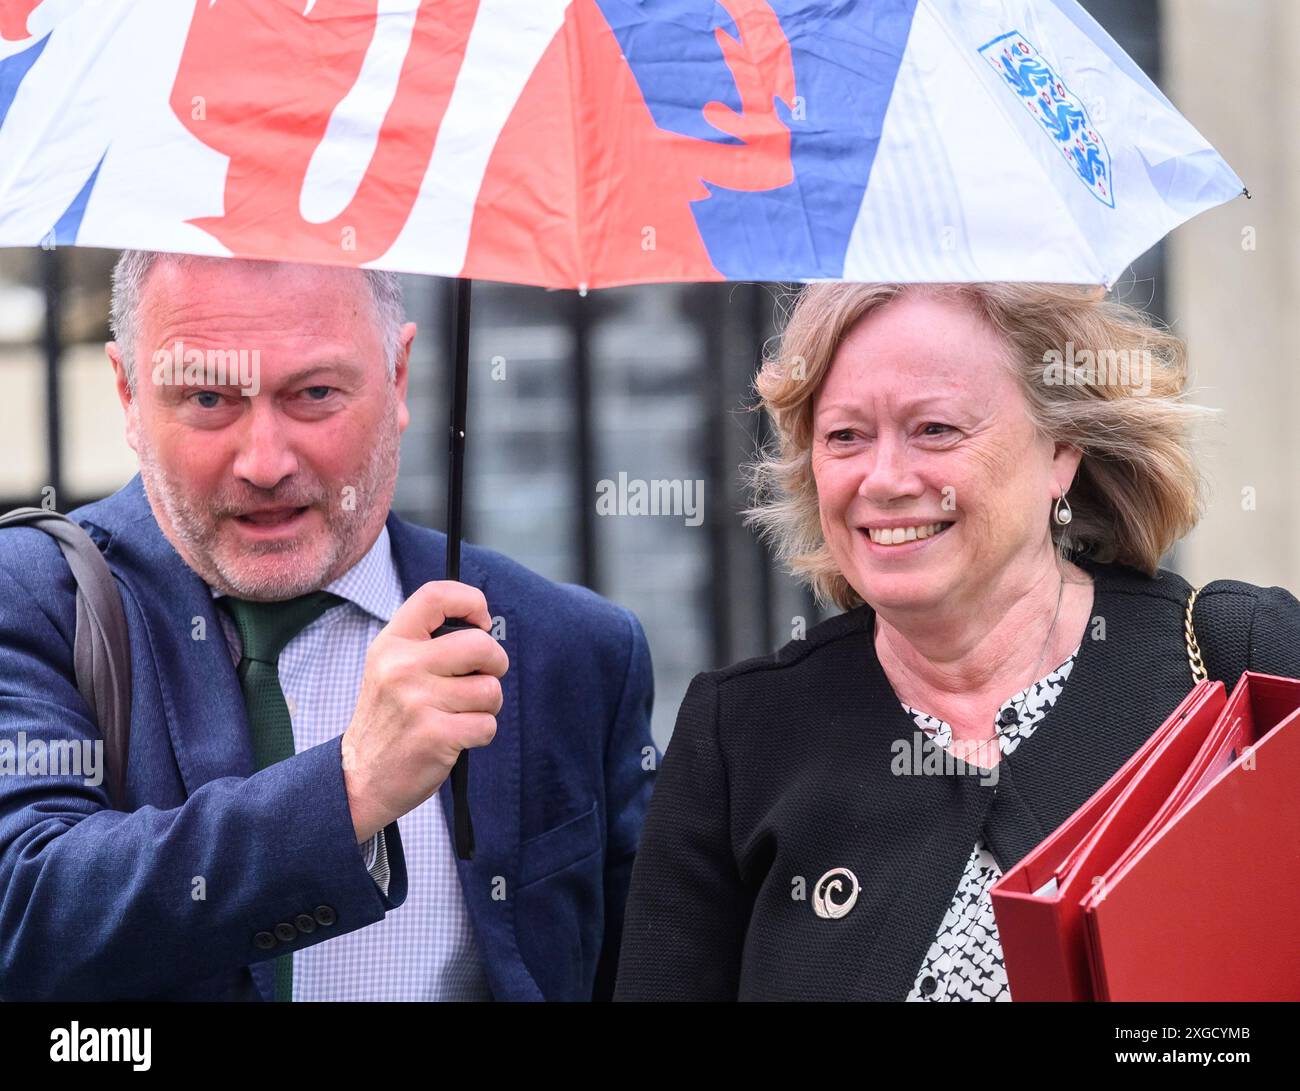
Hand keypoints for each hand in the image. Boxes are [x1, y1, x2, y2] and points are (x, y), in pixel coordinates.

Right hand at [340, 581, 507, 842]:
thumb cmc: (389, 719)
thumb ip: (427, 644)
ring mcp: (418, 702)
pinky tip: (456, 738)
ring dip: (487, 706)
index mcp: (392, 644)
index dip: (471, 601)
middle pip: (481, 645)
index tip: (481, 622)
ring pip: (490, 690)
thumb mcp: (390, 668)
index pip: (436, 595)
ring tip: (460, 714)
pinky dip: (480, 733)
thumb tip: (483, 628)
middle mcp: (402, 667)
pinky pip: (487, 725)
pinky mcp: (436, 736)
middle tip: (483, 678)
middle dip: (495, 663)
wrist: (359, 777)